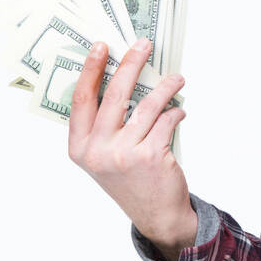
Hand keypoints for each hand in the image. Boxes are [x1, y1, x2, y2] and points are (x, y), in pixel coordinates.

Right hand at [68, 37, 195, 252]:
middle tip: (144, 45)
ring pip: (147, 105)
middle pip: (114, 95)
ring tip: (176, 78)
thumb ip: (106, 126)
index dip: (91, 70)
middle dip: (130, 64)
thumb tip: (125, 78)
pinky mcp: (151, 155)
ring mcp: (124, 154)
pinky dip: (176, 113)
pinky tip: (180, 113)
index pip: (81, 100)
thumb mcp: (105, 156)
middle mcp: (98, 151)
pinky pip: (166, 121)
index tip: (101, 46)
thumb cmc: (132, 180)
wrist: (157, 215)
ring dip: (166, 87)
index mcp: (80, 148)